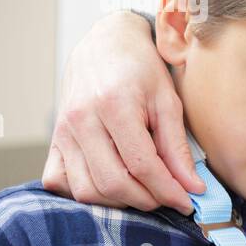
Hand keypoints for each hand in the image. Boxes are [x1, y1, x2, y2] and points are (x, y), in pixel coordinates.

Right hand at [42, 10, 202, 213]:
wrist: (105, 44)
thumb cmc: (141, 69)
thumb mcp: (168, 100)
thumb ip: (177, 145)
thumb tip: (192, 186)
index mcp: (113, 105)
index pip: (141, 165)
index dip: (168, 190)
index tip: (188, 202)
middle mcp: (81, 120)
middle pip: (113, 182)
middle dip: (147, 200)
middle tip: (169, 198)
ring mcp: (61, 131)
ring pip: (86, 189)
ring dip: (119, 202)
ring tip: (145, 192)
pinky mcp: (53, 139)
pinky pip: (59, 181)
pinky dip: (85, 193)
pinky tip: (110, 185)